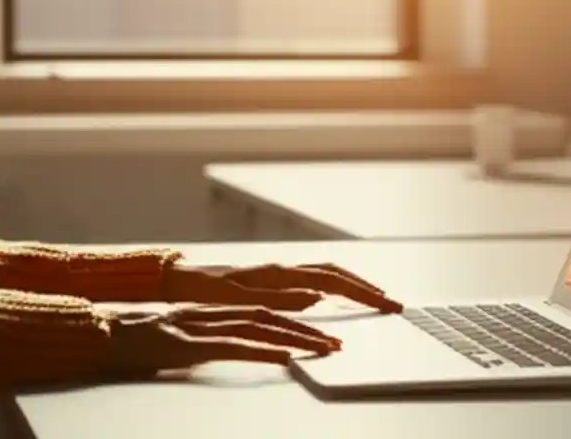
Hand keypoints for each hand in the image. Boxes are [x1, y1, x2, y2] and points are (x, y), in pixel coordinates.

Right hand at [108, 303, 341, 372]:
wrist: (95, 337)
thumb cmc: (132, 344)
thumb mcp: (179, 343)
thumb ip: (207, 343)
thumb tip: (233, 352)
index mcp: (208, 312)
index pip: (261, 312)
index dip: (295, 320)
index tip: (322, 334)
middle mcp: (208, 313)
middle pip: (268, 315)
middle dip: (306, 329)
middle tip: (337, 345)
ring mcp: (197, 326)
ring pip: (258, 326)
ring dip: (296, 338)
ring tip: (324, 350)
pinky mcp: (186, 344)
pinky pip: (232, 346)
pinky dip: (262, 350)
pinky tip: (284, 357)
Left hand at [163, 262, 402, 312]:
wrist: (179, 280)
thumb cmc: (205, 291)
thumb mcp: (241, 299)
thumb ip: (281, 298)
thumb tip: (318, 296)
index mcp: (280, 272)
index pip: (333, 280)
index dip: (362, 292)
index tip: (385, 303)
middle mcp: (283, 268)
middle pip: (336, 273)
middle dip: (366, 287)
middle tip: (391, 302)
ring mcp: (278, 272)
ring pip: (326, 273)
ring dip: (352, 284)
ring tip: (373, 296)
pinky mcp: (271, 278)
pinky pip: (313, 278)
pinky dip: (333, 285)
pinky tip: (335, 295)